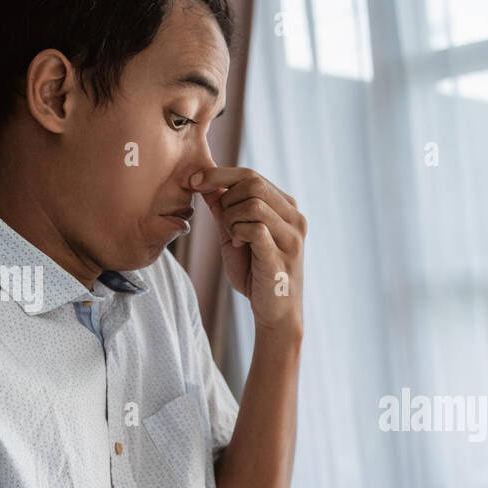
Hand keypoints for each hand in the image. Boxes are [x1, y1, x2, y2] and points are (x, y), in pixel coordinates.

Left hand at [187, 166, 305, 336]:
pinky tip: (240, 248)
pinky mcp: (282, 253)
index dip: (218, 174)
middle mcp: (295, 217)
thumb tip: (203, 183)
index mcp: (286, 208)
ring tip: (234, 238)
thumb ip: (223, 210)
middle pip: (252, 182)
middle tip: (222, 223)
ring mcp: (292, 235)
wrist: (275, 313)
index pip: (251, 175)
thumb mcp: (234, 236)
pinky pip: (254, 228)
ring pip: (252, 204)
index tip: (193, 181)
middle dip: (225, 198)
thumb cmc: (256, 274)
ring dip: (231, 219)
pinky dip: (238, 234)